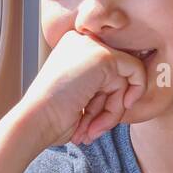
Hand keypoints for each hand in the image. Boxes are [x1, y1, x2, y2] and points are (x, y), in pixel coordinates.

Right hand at [18, 30, 147, 150]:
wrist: (36, 120)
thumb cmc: (51, 118)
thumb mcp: (77, 97)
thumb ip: (99, 88)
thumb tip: (130, 90)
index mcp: (71, 50)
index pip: (103, 73)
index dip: (102, 101)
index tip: (93, 123)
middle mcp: (80, 42)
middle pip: (113, 76)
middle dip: (107, 108)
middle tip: (93, 130)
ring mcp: (92, 47)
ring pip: (123, 79)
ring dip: (112, 112)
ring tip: (92, 129)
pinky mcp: (104, 57)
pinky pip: (136, 70)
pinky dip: (136, 91)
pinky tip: (122, 107)